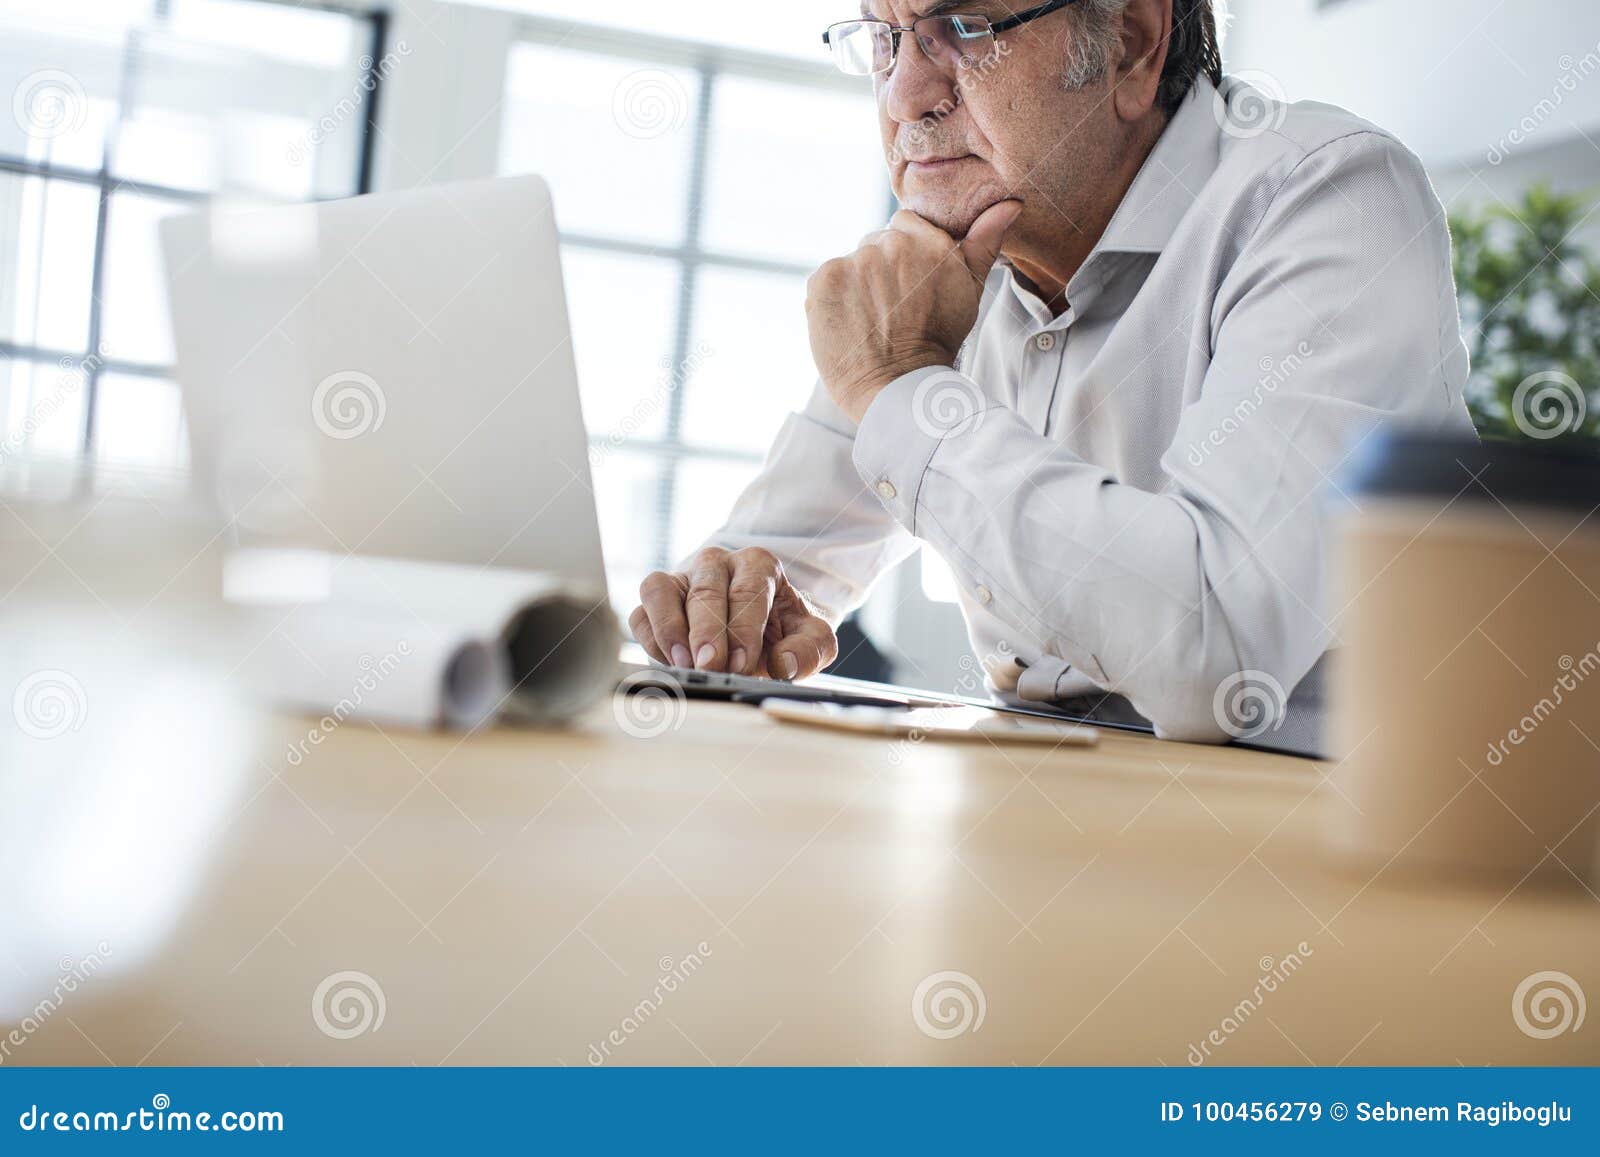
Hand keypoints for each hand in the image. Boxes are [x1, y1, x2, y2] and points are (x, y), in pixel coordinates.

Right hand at [630, 547, 838, 680]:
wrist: (756, 627)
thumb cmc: (780, 629)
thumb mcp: (811, 638)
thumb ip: (809, 649)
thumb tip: (785, 664)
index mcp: (758, 564)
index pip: (748, 590)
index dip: (743, 629)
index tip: (741, 663)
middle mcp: (716, 563)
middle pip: (706, 591)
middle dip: (707, 632)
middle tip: (710, 666)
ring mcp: (682, 577)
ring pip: (661, 590)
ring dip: (670, 629)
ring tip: (684, 665)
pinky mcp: (657, 598)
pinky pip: (641, 612)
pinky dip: (650, 638)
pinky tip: (671, 663)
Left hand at [804, 200, 1023, 423]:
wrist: (897, 387)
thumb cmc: (938, 341)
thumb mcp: (969, 290)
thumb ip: (984, 243)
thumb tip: (1009, 204)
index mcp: (927, 240)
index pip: (905, 224)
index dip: (907, 255)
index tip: (911, 284)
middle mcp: (890, 244)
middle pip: (877, 242)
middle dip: (882, 268)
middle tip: (894, 306)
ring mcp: (854, 261)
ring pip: (852, 262)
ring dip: (858, 283)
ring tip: (873, 318)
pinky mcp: (825, 280)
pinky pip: (828, 279)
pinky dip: (835, 299)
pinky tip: (851, 322)